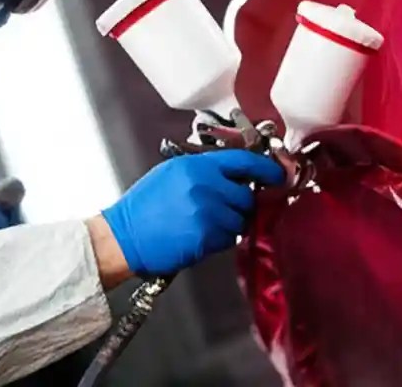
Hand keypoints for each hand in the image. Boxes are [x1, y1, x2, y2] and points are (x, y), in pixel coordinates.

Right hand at [101, 150, 283, 276]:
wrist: (122, 238)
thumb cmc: (144, 207)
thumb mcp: (172, 174)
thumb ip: (205, 170)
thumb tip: (238, 174)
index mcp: (196, 165)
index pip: (243, 160)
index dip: (266, 168)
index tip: (278, 175)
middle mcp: (204, 185)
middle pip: (246, 196)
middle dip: (240, 205)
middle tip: (222, 211)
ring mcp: (206, 212)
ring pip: (240, 220)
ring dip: (229, 226)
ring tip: (203, 225)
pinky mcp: (204, 237)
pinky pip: (228, 239)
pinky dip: (218, 241)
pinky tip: (198, 238)